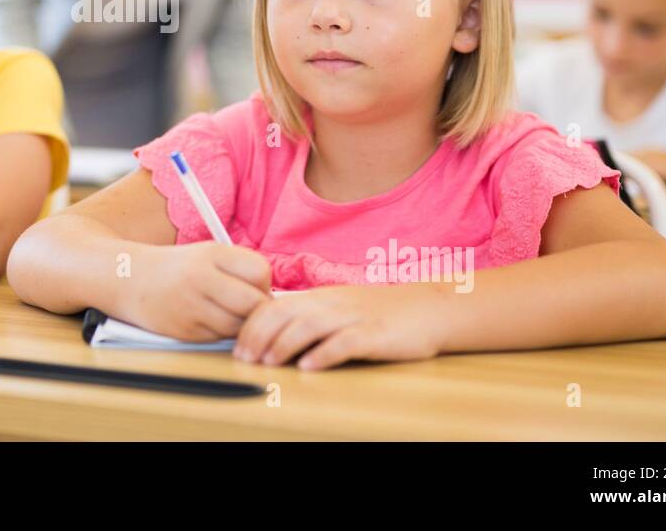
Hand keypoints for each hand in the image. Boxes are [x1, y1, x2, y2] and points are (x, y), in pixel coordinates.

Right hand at [119, 242, 271, 341]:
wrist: (126, 278)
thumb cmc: (176, 267)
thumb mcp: (205, 254)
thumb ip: (238, 270)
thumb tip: (272, 300)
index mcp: (210, 253)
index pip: (260, 271)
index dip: (264, 283)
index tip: (255, 287)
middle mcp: (200, 277)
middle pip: (254, 303)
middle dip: (257, 309)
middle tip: (248, 307)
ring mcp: (190, 306)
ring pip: (238, 325)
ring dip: (240, 324)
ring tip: (226, 313)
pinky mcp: (183, 330)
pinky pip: (218, 338)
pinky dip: (220, 333)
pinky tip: (207, 320)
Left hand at [235, 282, 449, 369]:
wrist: (428, 308)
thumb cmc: (380, 313)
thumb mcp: (339, 309)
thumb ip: (309, 318)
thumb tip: (273, 336)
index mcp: (319, 298)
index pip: (274, 306)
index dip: (251, 326)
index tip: (237, 348)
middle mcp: (331, 304)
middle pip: (285, 314)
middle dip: (258, 336)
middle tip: (244, 359)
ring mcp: (352, 318)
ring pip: (309, 326)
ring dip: (284, 344)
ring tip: (268, 363)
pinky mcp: (374, 334)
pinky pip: (345, 342)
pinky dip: (324, 354)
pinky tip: (309, 367)